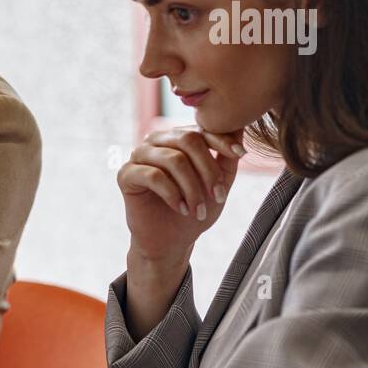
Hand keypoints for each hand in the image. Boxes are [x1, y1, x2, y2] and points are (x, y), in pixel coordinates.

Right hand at [119, 127, 244, 262]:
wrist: (170, 242)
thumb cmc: (194, 210)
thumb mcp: (218, 183)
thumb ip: (227, 157)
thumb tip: (241, 126)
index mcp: (177, 138)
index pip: (201, 129)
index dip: (222, 140)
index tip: (240, 153)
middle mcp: (156, 141)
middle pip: (188, 140)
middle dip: (208, 170)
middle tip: (218, 196)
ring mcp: (138, 156)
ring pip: (173, 159)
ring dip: (192, 188)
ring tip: (198, 210)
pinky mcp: (126, 174)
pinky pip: (153, 176)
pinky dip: (172, 194)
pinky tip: (180, 209)